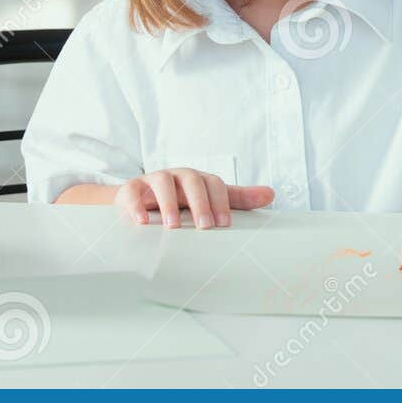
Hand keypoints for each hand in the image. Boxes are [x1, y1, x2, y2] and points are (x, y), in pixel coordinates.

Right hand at [115, 168, 274, 228]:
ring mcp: (153, 180)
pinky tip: (141, 222)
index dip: (221, 202)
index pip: (214, 184)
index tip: (225, 225)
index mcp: (199, 179)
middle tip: (204, 227)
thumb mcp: (207, 198)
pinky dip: (136, 206)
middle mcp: (178, 176)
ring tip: (173, 227)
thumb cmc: (179, 200)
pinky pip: (131, 194)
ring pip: (162, 183)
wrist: (138, 198)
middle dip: (200, 203)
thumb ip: (236, 198)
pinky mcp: (130, 189)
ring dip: (168, 204)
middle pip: (192, 181)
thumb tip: (271, 194)